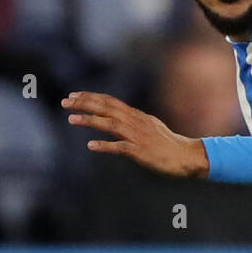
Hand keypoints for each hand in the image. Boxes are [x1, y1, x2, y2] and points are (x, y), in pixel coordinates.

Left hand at [62, 92, 208, 178]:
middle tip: (65, 102)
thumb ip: (134, 122)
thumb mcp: (150, 127)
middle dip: (84, 104)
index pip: (109, 102)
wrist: (187, 157)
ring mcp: (137, 136)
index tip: (73, 95)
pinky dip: (105, 146)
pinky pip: (120, 147)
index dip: (91, 97)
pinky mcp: (141, 152)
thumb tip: (120, 118)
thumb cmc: (169, 144)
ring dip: (90, 121)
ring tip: (71, 119)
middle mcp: (135, 122)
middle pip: (106, 108)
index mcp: (136, 116)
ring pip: (110, 124)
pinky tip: (91, 145)